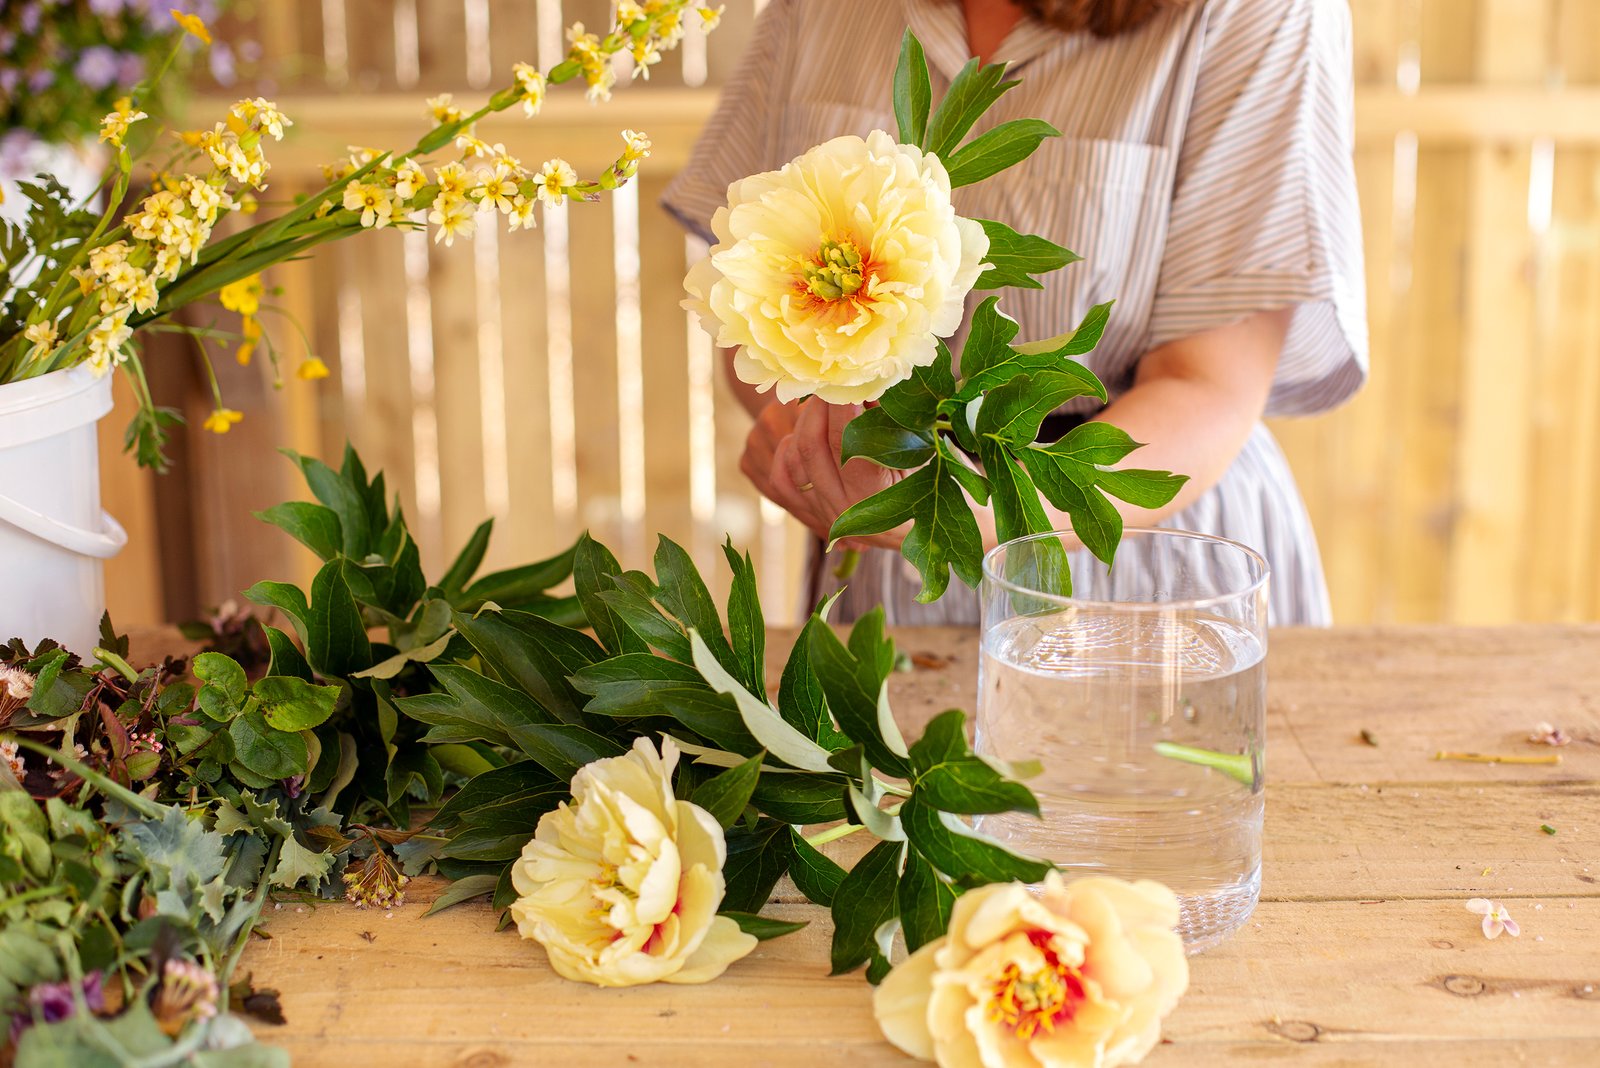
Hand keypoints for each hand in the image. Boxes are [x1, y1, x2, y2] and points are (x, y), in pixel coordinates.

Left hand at [740, 398, 908, 550]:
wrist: (913, 529)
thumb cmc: (924, 486)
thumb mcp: (918, 454)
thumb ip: (891, 422)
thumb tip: (866, 383)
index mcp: (874, 497)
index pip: (848, 443)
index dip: (843, 407)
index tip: (844, 379)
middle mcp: (842, 509)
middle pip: (813, 446)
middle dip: (818, 406)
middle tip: (829, 382)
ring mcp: (821, 513)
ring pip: (794, 458)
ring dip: (803, 423)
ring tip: (821, 404)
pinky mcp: (808, 513)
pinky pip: (781, 478)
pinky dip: (788, 450)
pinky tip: (801, 433)